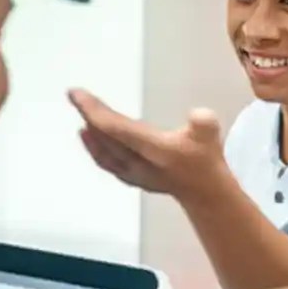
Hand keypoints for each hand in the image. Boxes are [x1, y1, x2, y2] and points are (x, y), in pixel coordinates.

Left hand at [69, 88, 227, 198]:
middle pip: (103, 137)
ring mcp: (133, 173)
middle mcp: (137, 161)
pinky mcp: (134, 179)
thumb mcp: (211, 134)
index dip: (93, 109)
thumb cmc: (206, 162)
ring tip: (83, 119)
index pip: (113, 127)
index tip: (76, 93)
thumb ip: (202, 121)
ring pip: (102, 152)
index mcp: (152, 148)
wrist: (206, 195)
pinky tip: (93, 142)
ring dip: (90, 134)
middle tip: (77, 96)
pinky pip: (107, 163)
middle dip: (89, 115)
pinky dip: (96, 150)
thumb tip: (194, 115)